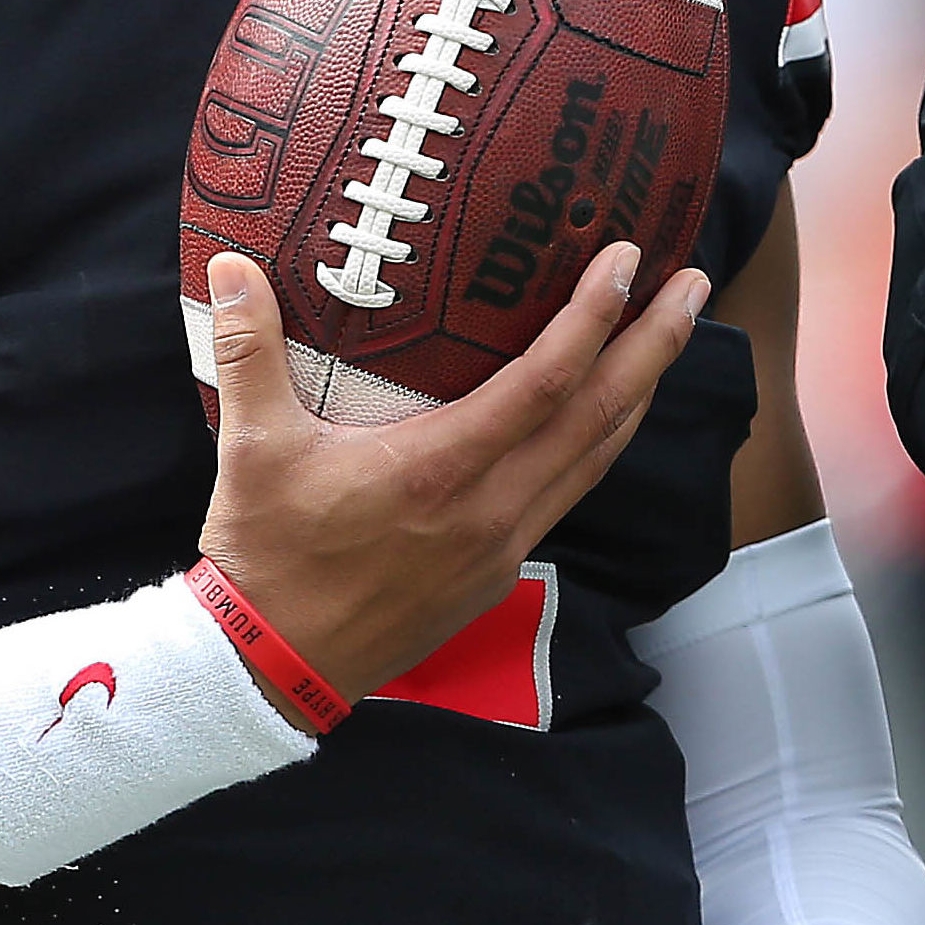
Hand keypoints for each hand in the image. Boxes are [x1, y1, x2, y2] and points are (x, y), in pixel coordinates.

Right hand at [196, 244, 705, 725]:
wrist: (272, 665)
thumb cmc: (265, 554)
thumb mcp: (251, 448)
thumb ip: (247, 349)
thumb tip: (228, 264)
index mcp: (439, 470)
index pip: (544, 383)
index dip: (594, 319)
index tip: (626, 260)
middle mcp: (490, 507)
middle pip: (599, 415)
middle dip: (655, 345)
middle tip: (695, 283)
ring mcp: (503, 542)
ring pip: (596, 457)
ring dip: (640, 391)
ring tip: (670, 334)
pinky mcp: (499, 567)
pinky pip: (572, 491)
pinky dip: (603, 442)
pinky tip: (612, 411)